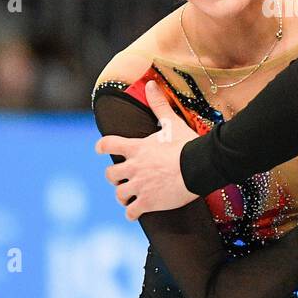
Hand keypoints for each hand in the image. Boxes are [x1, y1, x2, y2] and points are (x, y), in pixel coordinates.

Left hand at [95, 81, 197, 219]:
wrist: (198, 167)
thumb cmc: (187, 144)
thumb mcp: (172, 123)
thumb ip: (159, 105)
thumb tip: (151, 84)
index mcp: (136, 148)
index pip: (109, 144)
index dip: (102, 145)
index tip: (98, 148)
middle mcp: (133, 167)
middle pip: (110, 173)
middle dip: (114, 176)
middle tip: (120, 178)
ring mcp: (139, 186)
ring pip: (119, 194)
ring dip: (122, 196)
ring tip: (127, 198)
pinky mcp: (148, 202)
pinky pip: (131, 212)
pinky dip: (131, 213)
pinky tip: (135, 213)